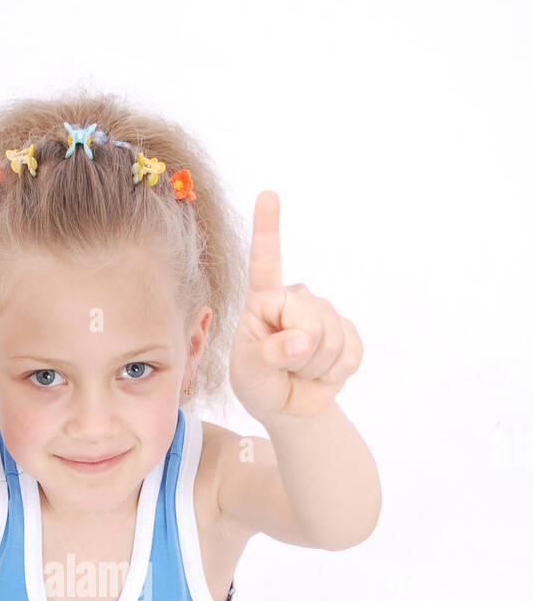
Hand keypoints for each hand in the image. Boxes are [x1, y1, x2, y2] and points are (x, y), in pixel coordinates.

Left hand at [229, 191, 362, 418]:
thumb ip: (269, 354)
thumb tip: (301, 341)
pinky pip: (350, 354)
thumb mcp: (249, 371)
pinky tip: (320, 373)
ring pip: (331, 341)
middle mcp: (296, 298)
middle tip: (284, 367)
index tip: (268, 195)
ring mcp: (325, 313)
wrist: (286, 405)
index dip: (268, 230)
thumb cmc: (257, 380)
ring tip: (298, 371)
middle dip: (299, 356)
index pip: (266, 263)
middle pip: (310, 323)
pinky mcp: (349, 334)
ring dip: (314, 368)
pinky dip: (333, 373)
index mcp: (264, 299)